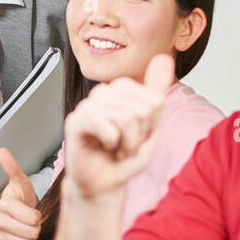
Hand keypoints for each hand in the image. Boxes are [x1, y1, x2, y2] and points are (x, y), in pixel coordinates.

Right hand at [0, 148, 41, 239]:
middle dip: (35, 230)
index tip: (33, 213)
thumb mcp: (22, 183)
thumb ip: (13, 169)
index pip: (32, 218)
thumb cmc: (21, 200)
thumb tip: (2, 151)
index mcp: (5, 203)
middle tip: (31, 223)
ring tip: (26, 231)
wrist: (14, 218)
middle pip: (30, 233)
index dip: (37, 217)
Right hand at [63, 54, 173, 198]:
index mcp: (120, 90)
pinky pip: (107, 127)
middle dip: (140, 135)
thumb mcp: (150, 124)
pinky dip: (113, 144)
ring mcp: (87, 106)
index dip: (152, 125)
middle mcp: (102, 93)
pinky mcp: (75, 122)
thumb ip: (156, 91)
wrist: (102, 182)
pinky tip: (105, 147)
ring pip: (126, 118)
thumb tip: (163, 57)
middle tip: (127, 144)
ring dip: (128, 143)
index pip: (154, 99)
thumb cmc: (123, 155)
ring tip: (118, 149)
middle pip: (142, 109)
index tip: (139, 134)